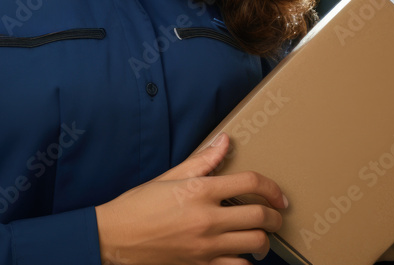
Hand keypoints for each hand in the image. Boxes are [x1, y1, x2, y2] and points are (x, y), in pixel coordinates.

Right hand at [94, 132, 288, 264]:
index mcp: (200, 191)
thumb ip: (202, 161)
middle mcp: (207, 219)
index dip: (272, 188)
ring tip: (260, 235)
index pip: (250, 183)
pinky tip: (241, 254)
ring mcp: (205, 246)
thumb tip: (225, 141)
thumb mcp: (170, 177)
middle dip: (275, 216)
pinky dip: (245, 262)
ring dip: (264, 240)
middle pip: (260, 217)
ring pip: (255, 244)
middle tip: (275, 215)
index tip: (278, 195)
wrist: (115, 237)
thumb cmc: (139, 204)